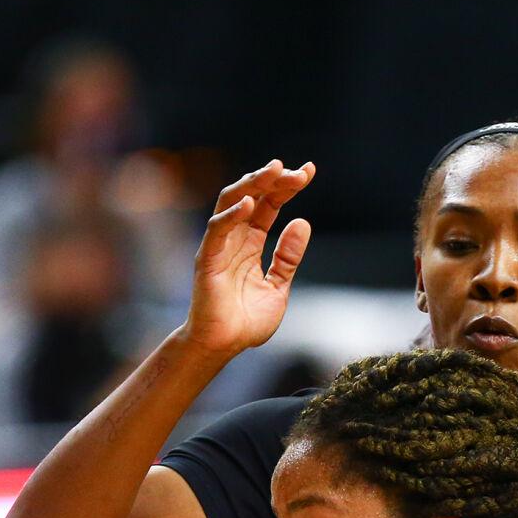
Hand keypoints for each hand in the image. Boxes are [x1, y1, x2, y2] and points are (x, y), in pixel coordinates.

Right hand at [180, 159, 314, 357]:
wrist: (224, 346)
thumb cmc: (245, 322)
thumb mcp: (278, 287)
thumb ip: (288, 258)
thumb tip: (302, 222)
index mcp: (251, 242)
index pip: (269, 204)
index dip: (287, 187)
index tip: (309, 172)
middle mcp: (234, 238)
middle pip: (253, 195)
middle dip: (275, 180)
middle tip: (298, 172)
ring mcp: (219, 245)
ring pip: (232, 202)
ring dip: (253, 184)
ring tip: (275, 171)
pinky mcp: (207, 258)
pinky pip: (217, 229)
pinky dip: (232, 214)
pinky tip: (251, 203)